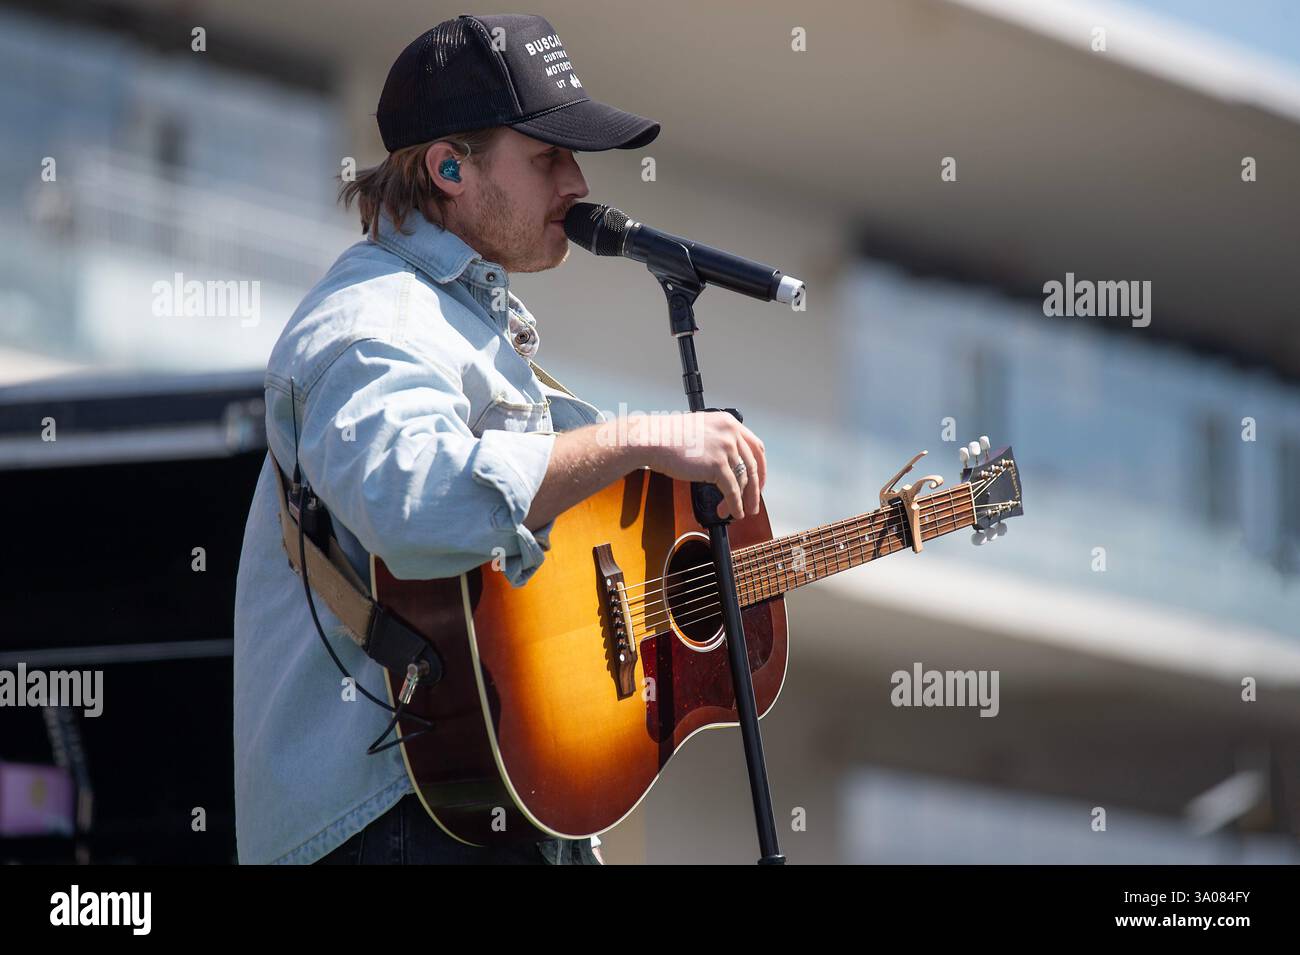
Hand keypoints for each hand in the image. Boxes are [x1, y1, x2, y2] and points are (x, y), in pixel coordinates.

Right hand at [633, 411, 766, 519]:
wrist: (653, 439)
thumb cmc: (669, 437)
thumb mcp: (701, 430)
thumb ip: (718, 441)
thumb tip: (727, 464)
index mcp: (729, 423)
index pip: (755, 447)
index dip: (760, 468)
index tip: (757, 481)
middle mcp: (731, 433)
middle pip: (753, 466)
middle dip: (755, 488)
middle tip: (753, 502)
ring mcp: (725, 449)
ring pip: (744, 480)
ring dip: (743, 500)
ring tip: (741, 511)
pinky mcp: (717, 465)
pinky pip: (732, 490)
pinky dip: (734, 504)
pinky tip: (733, 511)